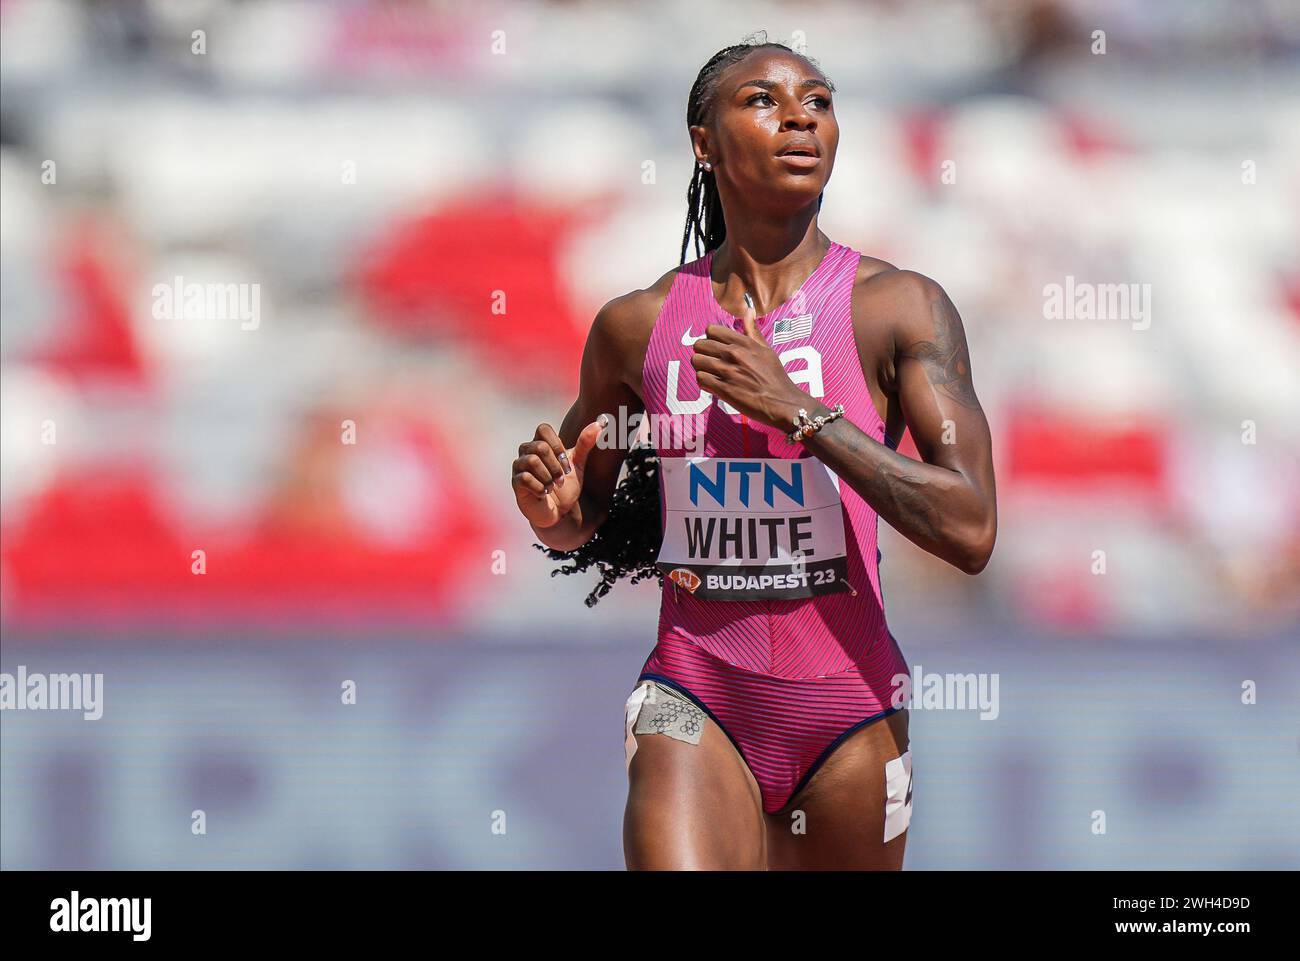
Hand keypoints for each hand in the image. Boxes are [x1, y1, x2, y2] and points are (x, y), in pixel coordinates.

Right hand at [512, 418, 601, 528]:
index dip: (557, 445)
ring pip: (532, 461)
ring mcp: (519, 467)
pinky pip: (525, 478)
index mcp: (541, 444)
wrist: (559, 512)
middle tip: (561, 479)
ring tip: (553, 487)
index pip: (543, 429)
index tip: (566, 462)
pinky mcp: (516, 483)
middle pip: (540, 447)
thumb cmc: (566, 486)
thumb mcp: (578, 464)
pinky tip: (544, 494)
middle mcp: (527, 452)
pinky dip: (540, 487)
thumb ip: (585, 443)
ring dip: (548, 477)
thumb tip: (600, 424)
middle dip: (556, 466)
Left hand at [689, 293, 809, 431]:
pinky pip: (700, 379)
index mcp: (744, 343)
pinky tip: (712, 384)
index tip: (715, 348)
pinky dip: (703, 382)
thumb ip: (753, 331)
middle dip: (703, 353)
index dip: (710, 339)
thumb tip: (749, 310)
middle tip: (711, 362)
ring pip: (697, 361)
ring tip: (710, 373)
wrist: (781, 402)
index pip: (711, 330)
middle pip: (700, 345)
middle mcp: (734, 354)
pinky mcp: (723, 389)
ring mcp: (727, 371)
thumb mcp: (766, 349)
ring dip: (701, 368)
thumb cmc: (775, 377)